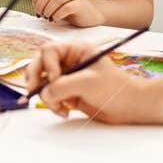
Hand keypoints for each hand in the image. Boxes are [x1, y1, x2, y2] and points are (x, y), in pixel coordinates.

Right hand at [23, 40, 162, 123]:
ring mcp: (66, 78)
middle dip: (35, 79)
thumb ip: (62, 86)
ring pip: (42, 83)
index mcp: (75, 50)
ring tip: (59, 106)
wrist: (129, 107)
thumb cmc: (114, 88)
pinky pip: (50, 97)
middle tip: (33, 91)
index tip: (56, 80)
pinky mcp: (67, 93)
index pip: (48, 52)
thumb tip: (44, 94)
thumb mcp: (87, 82)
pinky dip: (53, 106)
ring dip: (46, 96)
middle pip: (39, 65)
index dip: (47, 66)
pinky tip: (66, 111)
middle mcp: (68, 62)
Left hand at [31, 0, 103, 25]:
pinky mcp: (81, 2)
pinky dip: (57, 15)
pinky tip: (55, 19)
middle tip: (40, 14)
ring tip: (48, 17)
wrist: (87, 13)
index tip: (35, 7)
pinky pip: (66, 8)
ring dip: (48, 11)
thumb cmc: (68, 6)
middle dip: (41, 5)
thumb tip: (34, 4)